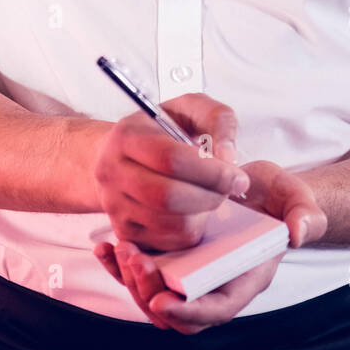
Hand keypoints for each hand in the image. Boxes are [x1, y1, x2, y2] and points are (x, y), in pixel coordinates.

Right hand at [92, 93, 249, 252]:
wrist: (120, 154)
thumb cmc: (160, 129)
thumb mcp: (190, 107)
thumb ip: (217, 119)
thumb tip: (227, 156)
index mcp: (126, 136)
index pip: (170, 158)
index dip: (210, 171)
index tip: (237, 175)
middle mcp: (112, 172)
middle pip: (167, 196)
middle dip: (210, 196)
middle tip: (230, 188)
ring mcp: (115, 206)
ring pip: (171, 223)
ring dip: (203, 212)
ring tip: (210, 194)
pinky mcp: (125, 232)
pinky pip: (169, 241)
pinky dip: (192, 228)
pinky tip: (195, 209)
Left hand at [93, 158, 327, 334]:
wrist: (255, 184)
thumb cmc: (278, 198)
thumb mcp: (298, 198)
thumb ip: (307, 215)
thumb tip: (298, 234)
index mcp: (245, 279)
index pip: (218, 310)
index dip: (191, 312)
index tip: (165, 300)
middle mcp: (213, 285)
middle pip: (177, 314)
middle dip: (151, 295)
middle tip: (135, 262)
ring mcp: (188, 275)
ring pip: (152, 297)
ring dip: (131, 280)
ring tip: (119, 249)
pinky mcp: (169, 260)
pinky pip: (139, 274)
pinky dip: (118, 265)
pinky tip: (103, 245)